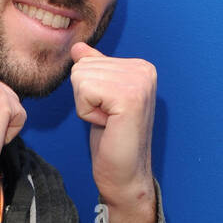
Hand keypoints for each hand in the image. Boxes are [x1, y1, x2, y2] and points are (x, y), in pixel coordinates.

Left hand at [69, 41, 155, 207]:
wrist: (124, 175)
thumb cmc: (112, 141)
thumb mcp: (99, 100)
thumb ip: (94, 71)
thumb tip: (78, 47)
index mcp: (140, 67)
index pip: (86, 61)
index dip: (88, 92)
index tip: (108, 112)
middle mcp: (144, 69)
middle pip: (81, 67)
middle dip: (85, 98)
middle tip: (108, 119)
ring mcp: (139, 82)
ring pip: (80, 77)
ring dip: (86, 106)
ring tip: (109, 122)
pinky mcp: (129, 97)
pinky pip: (84, 90)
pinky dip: (87, 112)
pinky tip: (107, 125)